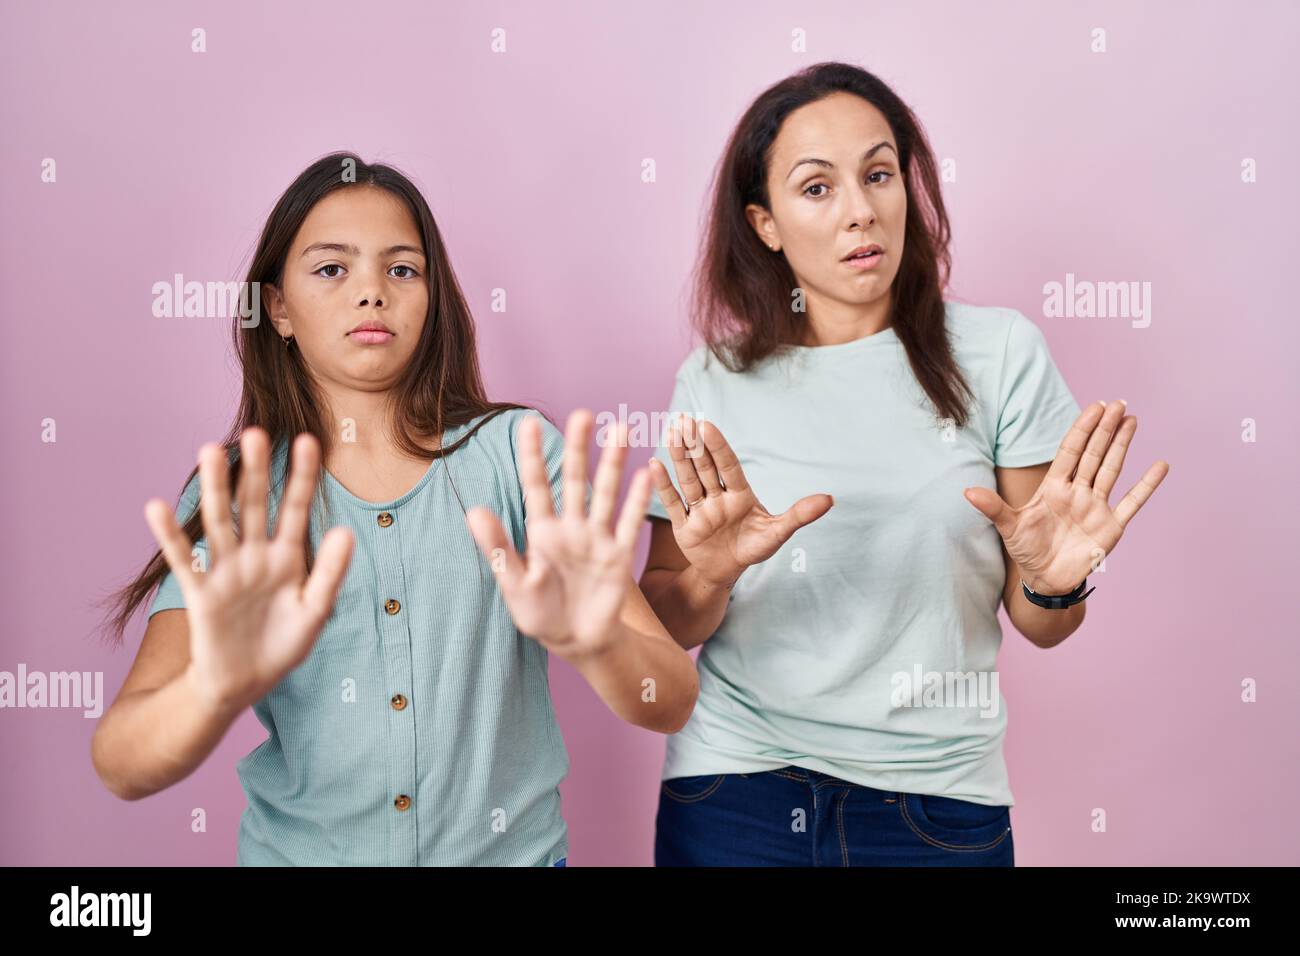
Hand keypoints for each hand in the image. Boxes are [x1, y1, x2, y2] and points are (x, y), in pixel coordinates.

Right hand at [143, 428, 354, 711]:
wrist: (244, 683)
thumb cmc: (281, 645)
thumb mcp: (315, 611)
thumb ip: (330, 572)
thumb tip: (347, 531)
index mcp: (288, 557)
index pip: (295, 508)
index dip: (302, 476)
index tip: (311, 440)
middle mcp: (255, 555)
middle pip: (254, 504)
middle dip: (256, 470)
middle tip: (256, 432)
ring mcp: (226, 570)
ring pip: (219, 521)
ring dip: (215, 488)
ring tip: (210, 451)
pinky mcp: (201, 592)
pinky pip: (184, 559)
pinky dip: (170, 535)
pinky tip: (156, 507)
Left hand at [465, 410, 650, 660]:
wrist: (576, 642)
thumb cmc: (540, 614)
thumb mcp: (514, 583)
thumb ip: (498, 547)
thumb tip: (474, 510)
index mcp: (541, 531)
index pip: (535, 485)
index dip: (531, 455)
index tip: (528, 423)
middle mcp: (571, 527)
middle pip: (574, 480)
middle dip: (578, 448)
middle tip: (584, 414)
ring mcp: (597, 539)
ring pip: (606, 494)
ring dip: (613, 464)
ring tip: (621, 431)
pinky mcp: (619, 556)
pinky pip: (630, 525)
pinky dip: (637, 502)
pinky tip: (646, 475)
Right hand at [649, 414, 832, 586]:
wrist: (726, 572)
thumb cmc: (753, 549)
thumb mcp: (777, 533)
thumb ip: (799, 515)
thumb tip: (831, 499)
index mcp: (740, 495)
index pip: (728, 466)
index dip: (718, 447)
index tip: (708, 426)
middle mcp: (717, 497)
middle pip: (705, 467)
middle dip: (694, 445)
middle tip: (684, 420)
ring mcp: (699, 509)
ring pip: (688, 479)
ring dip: (678, 457)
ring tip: (670, 432)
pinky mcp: (684, 525)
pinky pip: (672, 503)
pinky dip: (663, 486)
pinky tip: (654, 466)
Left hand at [963, 399, 1168, 594]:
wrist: (1045, 580)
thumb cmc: (1026, 550)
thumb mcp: (1009, 527)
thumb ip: (993, 508)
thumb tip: (966, 492)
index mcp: (1054, 487)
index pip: (1070, 451)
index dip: (1082, 429)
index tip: (1096, 407)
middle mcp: (1078, 491)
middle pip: (1093, 454)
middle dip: (1105, 429)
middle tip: (1120, 403)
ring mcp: (1096, 507)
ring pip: (1112, 469)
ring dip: (1122, 445)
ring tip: (1132, 419)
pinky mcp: (1111, 526)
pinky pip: (1132, 502)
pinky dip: (1146, 485)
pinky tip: (1160, 465)